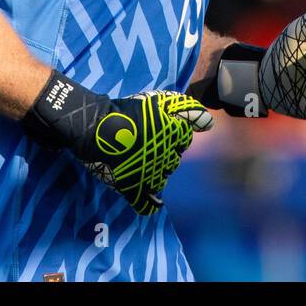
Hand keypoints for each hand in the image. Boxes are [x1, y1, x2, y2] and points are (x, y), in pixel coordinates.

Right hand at [24, 77, 211, 214]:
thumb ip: (187, 110)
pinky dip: (149, 203)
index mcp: (173, 136)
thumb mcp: (160, 102)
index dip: (172, 134)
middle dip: (163, 154)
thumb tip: (209, 125)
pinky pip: (146, 203)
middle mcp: (166, 157)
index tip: (157, 131)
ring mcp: (150, 174)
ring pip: (161, 180)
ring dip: (154, 174)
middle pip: (173, 160)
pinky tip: (149, 200)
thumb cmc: (127, 111)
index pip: (183, 139)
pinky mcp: (133, 187)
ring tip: (139, 163)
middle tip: (145, 146)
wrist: (95, 126)